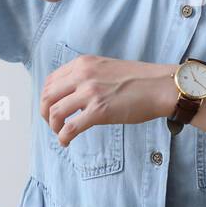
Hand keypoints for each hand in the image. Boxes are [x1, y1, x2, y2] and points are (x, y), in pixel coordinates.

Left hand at [40, 56, 178, 146]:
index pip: (50, 81)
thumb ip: (87, 77)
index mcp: (83, 64)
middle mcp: (83, 75)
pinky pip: (70, 128)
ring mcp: (90, 92)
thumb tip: (73, 96)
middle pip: (47, 96)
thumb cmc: (139, 80)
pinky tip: (66, 142)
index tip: (51, 108)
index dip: (46, 98)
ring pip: (54, 112)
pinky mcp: (99, 111)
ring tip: (60, 133)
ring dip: (53, 126)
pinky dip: (63, 137)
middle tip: (53, 123)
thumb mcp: (106, 68)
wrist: (160, 86)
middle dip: (45, 113)